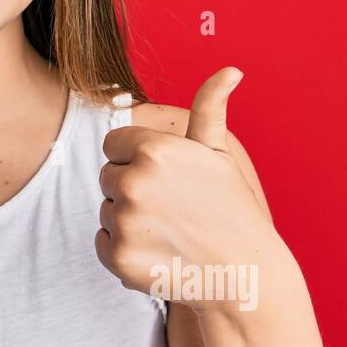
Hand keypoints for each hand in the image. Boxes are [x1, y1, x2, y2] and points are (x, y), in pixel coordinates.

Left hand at [94, 67, 288, 313]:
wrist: (244, 276)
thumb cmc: (232, 209)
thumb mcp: (219, 154)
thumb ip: (209, 108)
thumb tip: (230, 71)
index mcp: (155, 150)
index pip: (113, 144)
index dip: (137, 160)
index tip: (166, 178)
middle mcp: (134, 183)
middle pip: (106, 177)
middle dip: (132, 189)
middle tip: (171, 207)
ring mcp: (124, 222)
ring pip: (105, 210)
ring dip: (128, 220)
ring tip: (169, 231)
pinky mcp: (118, 258)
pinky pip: (101, 242)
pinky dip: (122, 249)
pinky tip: (158, 252)